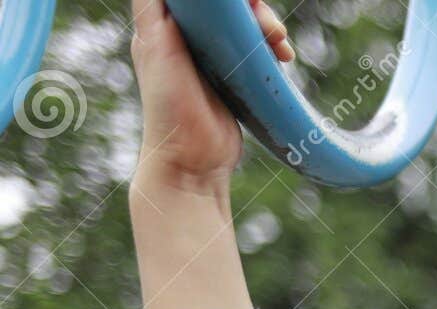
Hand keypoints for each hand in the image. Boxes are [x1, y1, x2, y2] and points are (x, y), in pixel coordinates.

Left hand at [130, 0, 293, 194]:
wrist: (192, 162)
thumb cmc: (169, 109)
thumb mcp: (155, 50)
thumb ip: (152, 10)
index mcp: (164, 26)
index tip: (247, 3)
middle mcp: (188, 37)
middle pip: (226, 7)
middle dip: (253, 10)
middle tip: (271, 28)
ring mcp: (213, 59)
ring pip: (244, 26)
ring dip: (267, 27)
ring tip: (282, 45)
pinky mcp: (234, 79)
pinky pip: (255, 52)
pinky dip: (271, 49)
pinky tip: (282, 58)